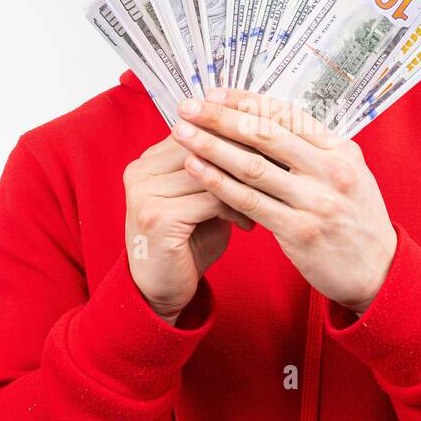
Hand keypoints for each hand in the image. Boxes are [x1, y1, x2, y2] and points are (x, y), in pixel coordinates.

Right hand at [123, 133, 254, 323]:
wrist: (161, 291)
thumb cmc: (187, 243)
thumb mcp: (200, 199)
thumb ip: (215, 170)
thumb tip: (260, 139)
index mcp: (149, 160)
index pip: (197, 129)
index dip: (236, 135)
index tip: (271, 146)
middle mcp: (141, 171)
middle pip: (203, 146)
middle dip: (246, 157)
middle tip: (280, 168)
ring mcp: (144, 193)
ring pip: (211, 171)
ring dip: (245, 186)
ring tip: (269, 200)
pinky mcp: (156, 217)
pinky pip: (210, 200)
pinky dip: (236, 209)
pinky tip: (248, 222)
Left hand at [171, 88, 397, 314]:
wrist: (379, 272)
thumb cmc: (355, 221)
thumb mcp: (348, 176)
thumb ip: (314, 151)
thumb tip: (266, 123)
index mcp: (342, 150)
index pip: (287, 115)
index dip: (247, 101)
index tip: (216, 93)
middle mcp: (332, 171)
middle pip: (267, 134)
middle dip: (222, 117)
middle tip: (189, 106)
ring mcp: (317, 201)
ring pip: (254, 166)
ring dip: (212, 146)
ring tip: (182, 133)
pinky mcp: (301, 232)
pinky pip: (251, 202)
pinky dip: (220, 183)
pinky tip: (196, 169)